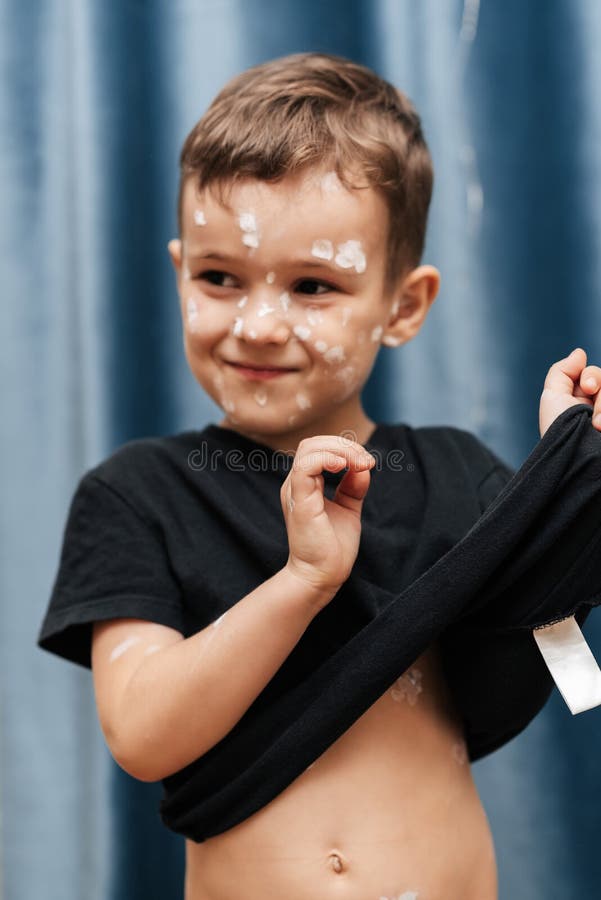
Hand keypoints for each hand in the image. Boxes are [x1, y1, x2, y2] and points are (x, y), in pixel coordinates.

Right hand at [280, 435, 375, 596]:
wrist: (323, 576)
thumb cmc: (332, 548)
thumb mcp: (349, 509)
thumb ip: (354, 487)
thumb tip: (363, 466)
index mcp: (305, 485)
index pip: (318, 449)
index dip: (344, 448)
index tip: (367, 463)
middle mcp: (296, 484)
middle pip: (313, 443)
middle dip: (344, 445)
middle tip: (366, 461)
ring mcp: (295, 491)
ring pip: (309, 449)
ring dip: (340, 450)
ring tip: (359, 464)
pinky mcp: (299, 500)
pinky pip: (306, 466)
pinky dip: (327, 459)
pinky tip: (344, 468)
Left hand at [539, 347, 600, 437]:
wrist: (573, 459)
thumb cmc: (560, 430)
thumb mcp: (552, 397)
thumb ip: (563, 371)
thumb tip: (580, 353)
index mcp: (582, 399)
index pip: (595, 377)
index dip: (591, 376)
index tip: (585, 387)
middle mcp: (598, 408)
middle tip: (592, 404)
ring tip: (599, 426)